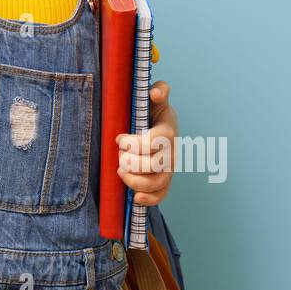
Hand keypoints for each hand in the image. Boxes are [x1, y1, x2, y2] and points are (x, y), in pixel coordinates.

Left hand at [115, 80, 176, 206]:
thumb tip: (156, 92)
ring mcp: (169, 168)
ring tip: (120, 172)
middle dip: (131, 162)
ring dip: (135, 181)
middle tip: (119, 156)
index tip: (119, 139)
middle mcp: (171, 152)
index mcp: (167, 131)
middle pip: (155, 165)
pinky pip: (162, 195)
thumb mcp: (154, 99)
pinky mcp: (165, 180)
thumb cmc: (151, 111)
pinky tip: (135, 197)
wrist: (157, 126)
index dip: (135, 143)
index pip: (156, 142)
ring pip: (157, 182)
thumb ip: (159, 90)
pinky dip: (149, 199)